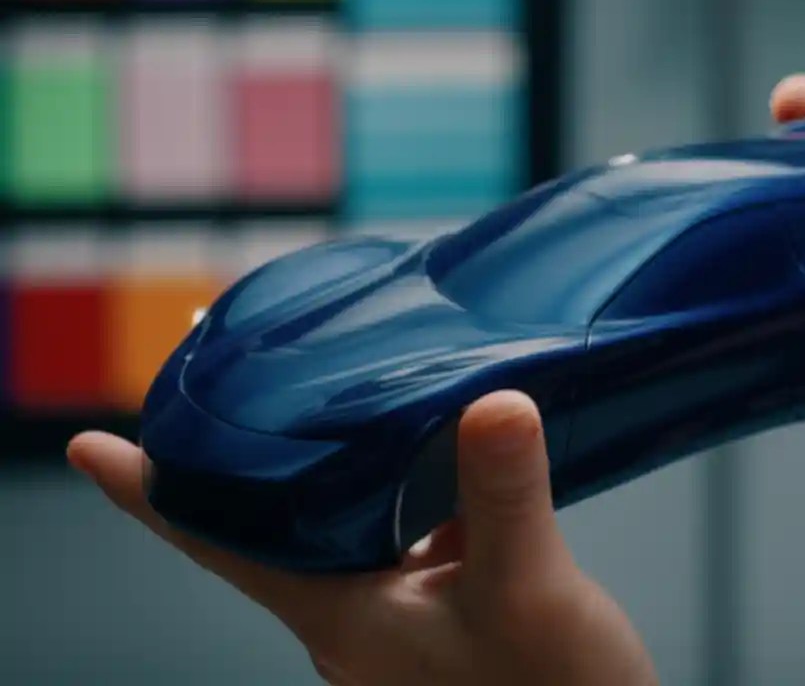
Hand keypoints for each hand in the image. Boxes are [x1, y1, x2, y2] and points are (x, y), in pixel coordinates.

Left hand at [67, 391, 656, 685]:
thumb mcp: (525, 592)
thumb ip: (502, 496)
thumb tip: (492, 403)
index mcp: (340, 615)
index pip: (217, 547)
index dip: (148, 495)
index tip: (90, 445)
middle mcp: (356, 615)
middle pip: (270, 524)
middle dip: (246, 456)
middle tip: (228, 378)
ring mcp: (402, 614)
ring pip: (343, 523)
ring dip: (332, 464)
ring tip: (331, 392)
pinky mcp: (450, 607)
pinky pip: (406, 533)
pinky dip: (407, 485)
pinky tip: (442, 447)